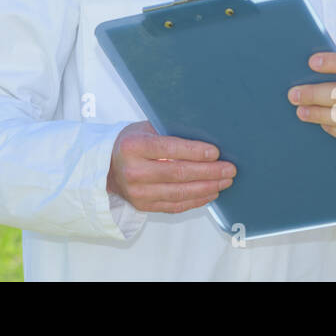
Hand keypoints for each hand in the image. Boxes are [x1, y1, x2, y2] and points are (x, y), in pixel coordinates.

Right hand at [106, 121, 235, 212]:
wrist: (107, 166)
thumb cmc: (131, 143)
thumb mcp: (144, 129)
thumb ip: (169, 131)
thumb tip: (205, 134)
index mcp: (133, 147)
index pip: (169, 149)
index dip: (195, 151)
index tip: (215, 152)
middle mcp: (133, 171)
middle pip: (178, 173)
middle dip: (208, 172)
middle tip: (228, 169)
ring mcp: (138, 192)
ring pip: (180, 193)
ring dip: (207, 188)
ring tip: (224, 181)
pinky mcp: (143, 206)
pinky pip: (175, 206)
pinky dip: (196, 200)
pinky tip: (210, 193)